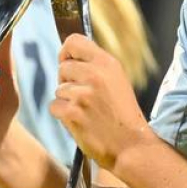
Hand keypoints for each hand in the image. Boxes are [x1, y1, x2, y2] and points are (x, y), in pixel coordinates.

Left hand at [51, 34, 152, 171]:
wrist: (132, 146)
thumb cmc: (124, 116)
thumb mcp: (118, 82)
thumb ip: (96, 68)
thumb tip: (68, 59)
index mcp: (108, 63)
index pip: (74, 41)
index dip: (66, 52)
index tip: (68, 63)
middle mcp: (95, 75)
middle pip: (62, 67)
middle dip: (67, 81)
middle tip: (83, 97)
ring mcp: (82, 94)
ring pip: (58, 90)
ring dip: (67, 101)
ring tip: (87, 112)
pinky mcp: (72, 113)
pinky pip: (54, 107)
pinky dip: (63, 116)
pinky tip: (80, 121)